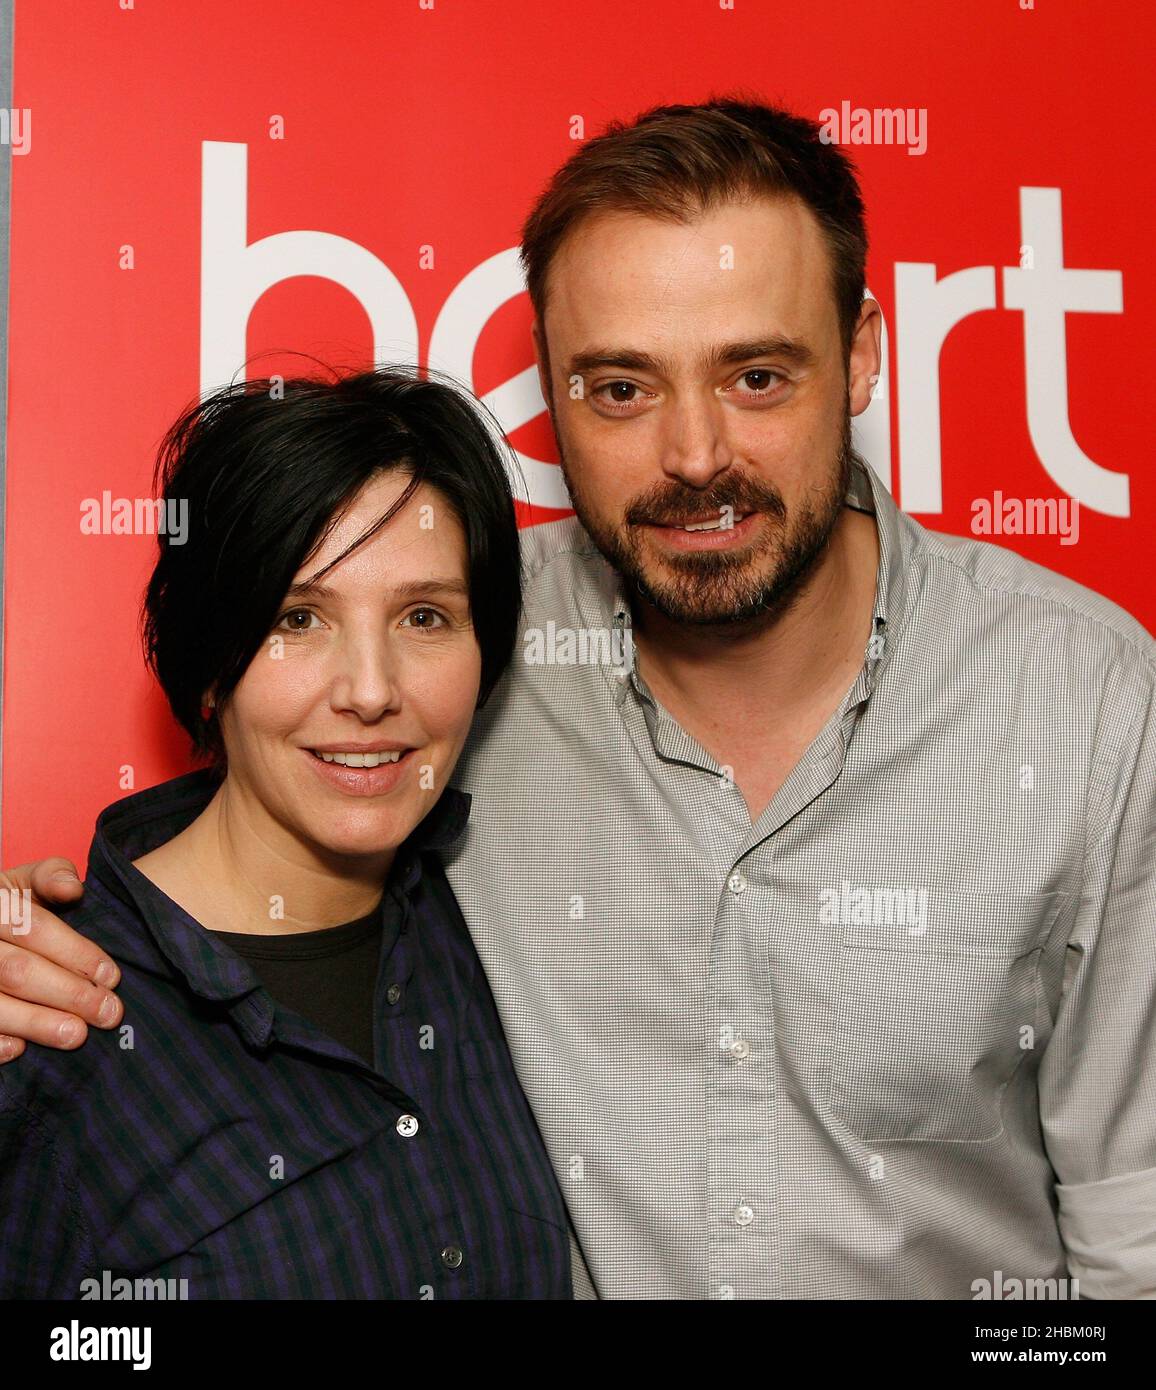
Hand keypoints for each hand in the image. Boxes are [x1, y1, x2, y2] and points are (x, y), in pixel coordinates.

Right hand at [0, 859, 121, 1062]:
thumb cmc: (10, 906)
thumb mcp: (26, 882)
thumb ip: (52, 876)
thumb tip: (73, 889)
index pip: (33, 929)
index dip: (74, 953)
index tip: (111, 976)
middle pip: (17, 971)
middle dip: (67, 994)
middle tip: (108, 1013)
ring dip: (36, 1023)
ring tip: (77, 1035)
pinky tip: (21, 1049)